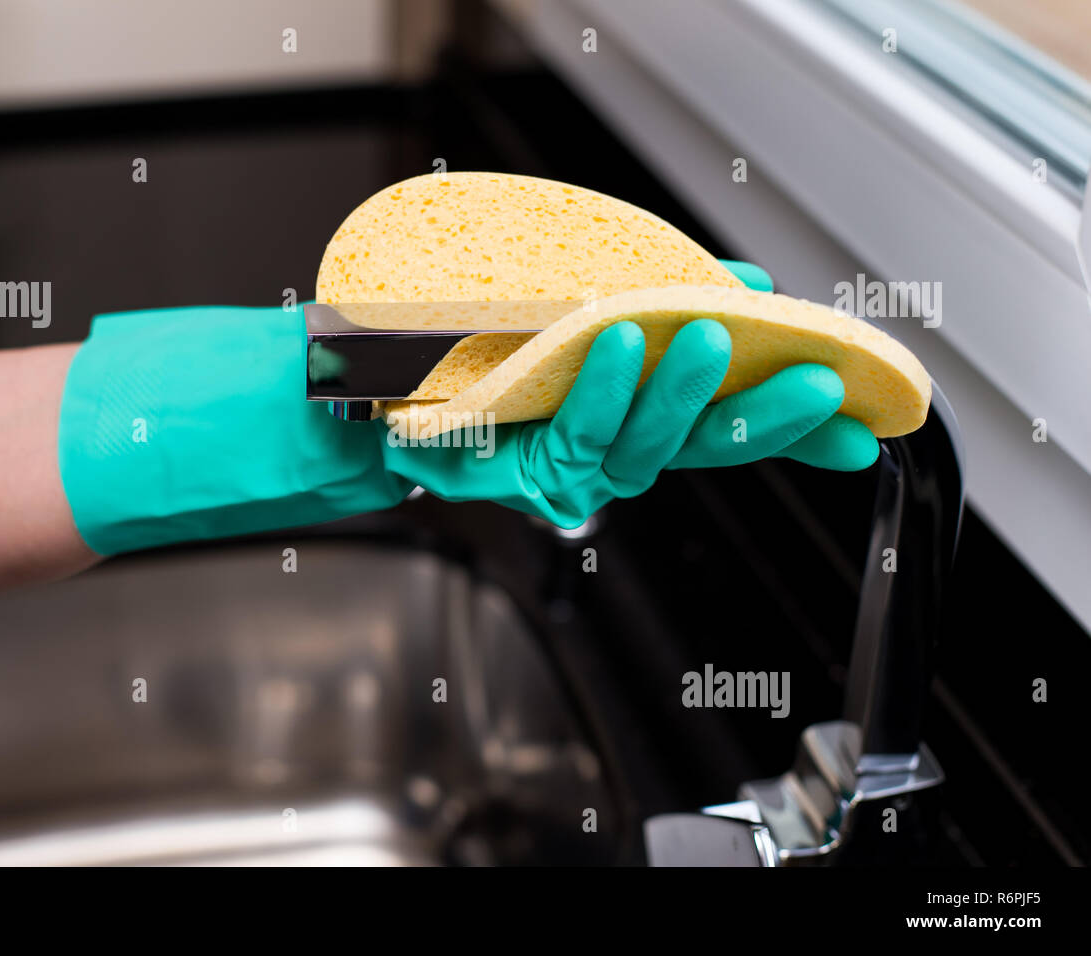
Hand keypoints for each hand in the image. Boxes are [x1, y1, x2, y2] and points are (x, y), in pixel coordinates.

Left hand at [379, 260, 877, 527]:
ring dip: (679, 391)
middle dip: (765, 416)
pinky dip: (600, 388)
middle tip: (817, 382)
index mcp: (641, 419)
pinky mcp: (523, 472)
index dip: (797, 429)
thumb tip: (744, 280)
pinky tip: (616, 344)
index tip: (863, 428)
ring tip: (704, 335)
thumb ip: (671, 303)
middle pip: (704, 446)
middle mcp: (616, 454)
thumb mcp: (596, 312)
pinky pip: (572, 433)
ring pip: (643, 445)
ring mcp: (572, 469)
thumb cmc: (493, 350)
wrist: (388, 381)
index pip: (732, 426)